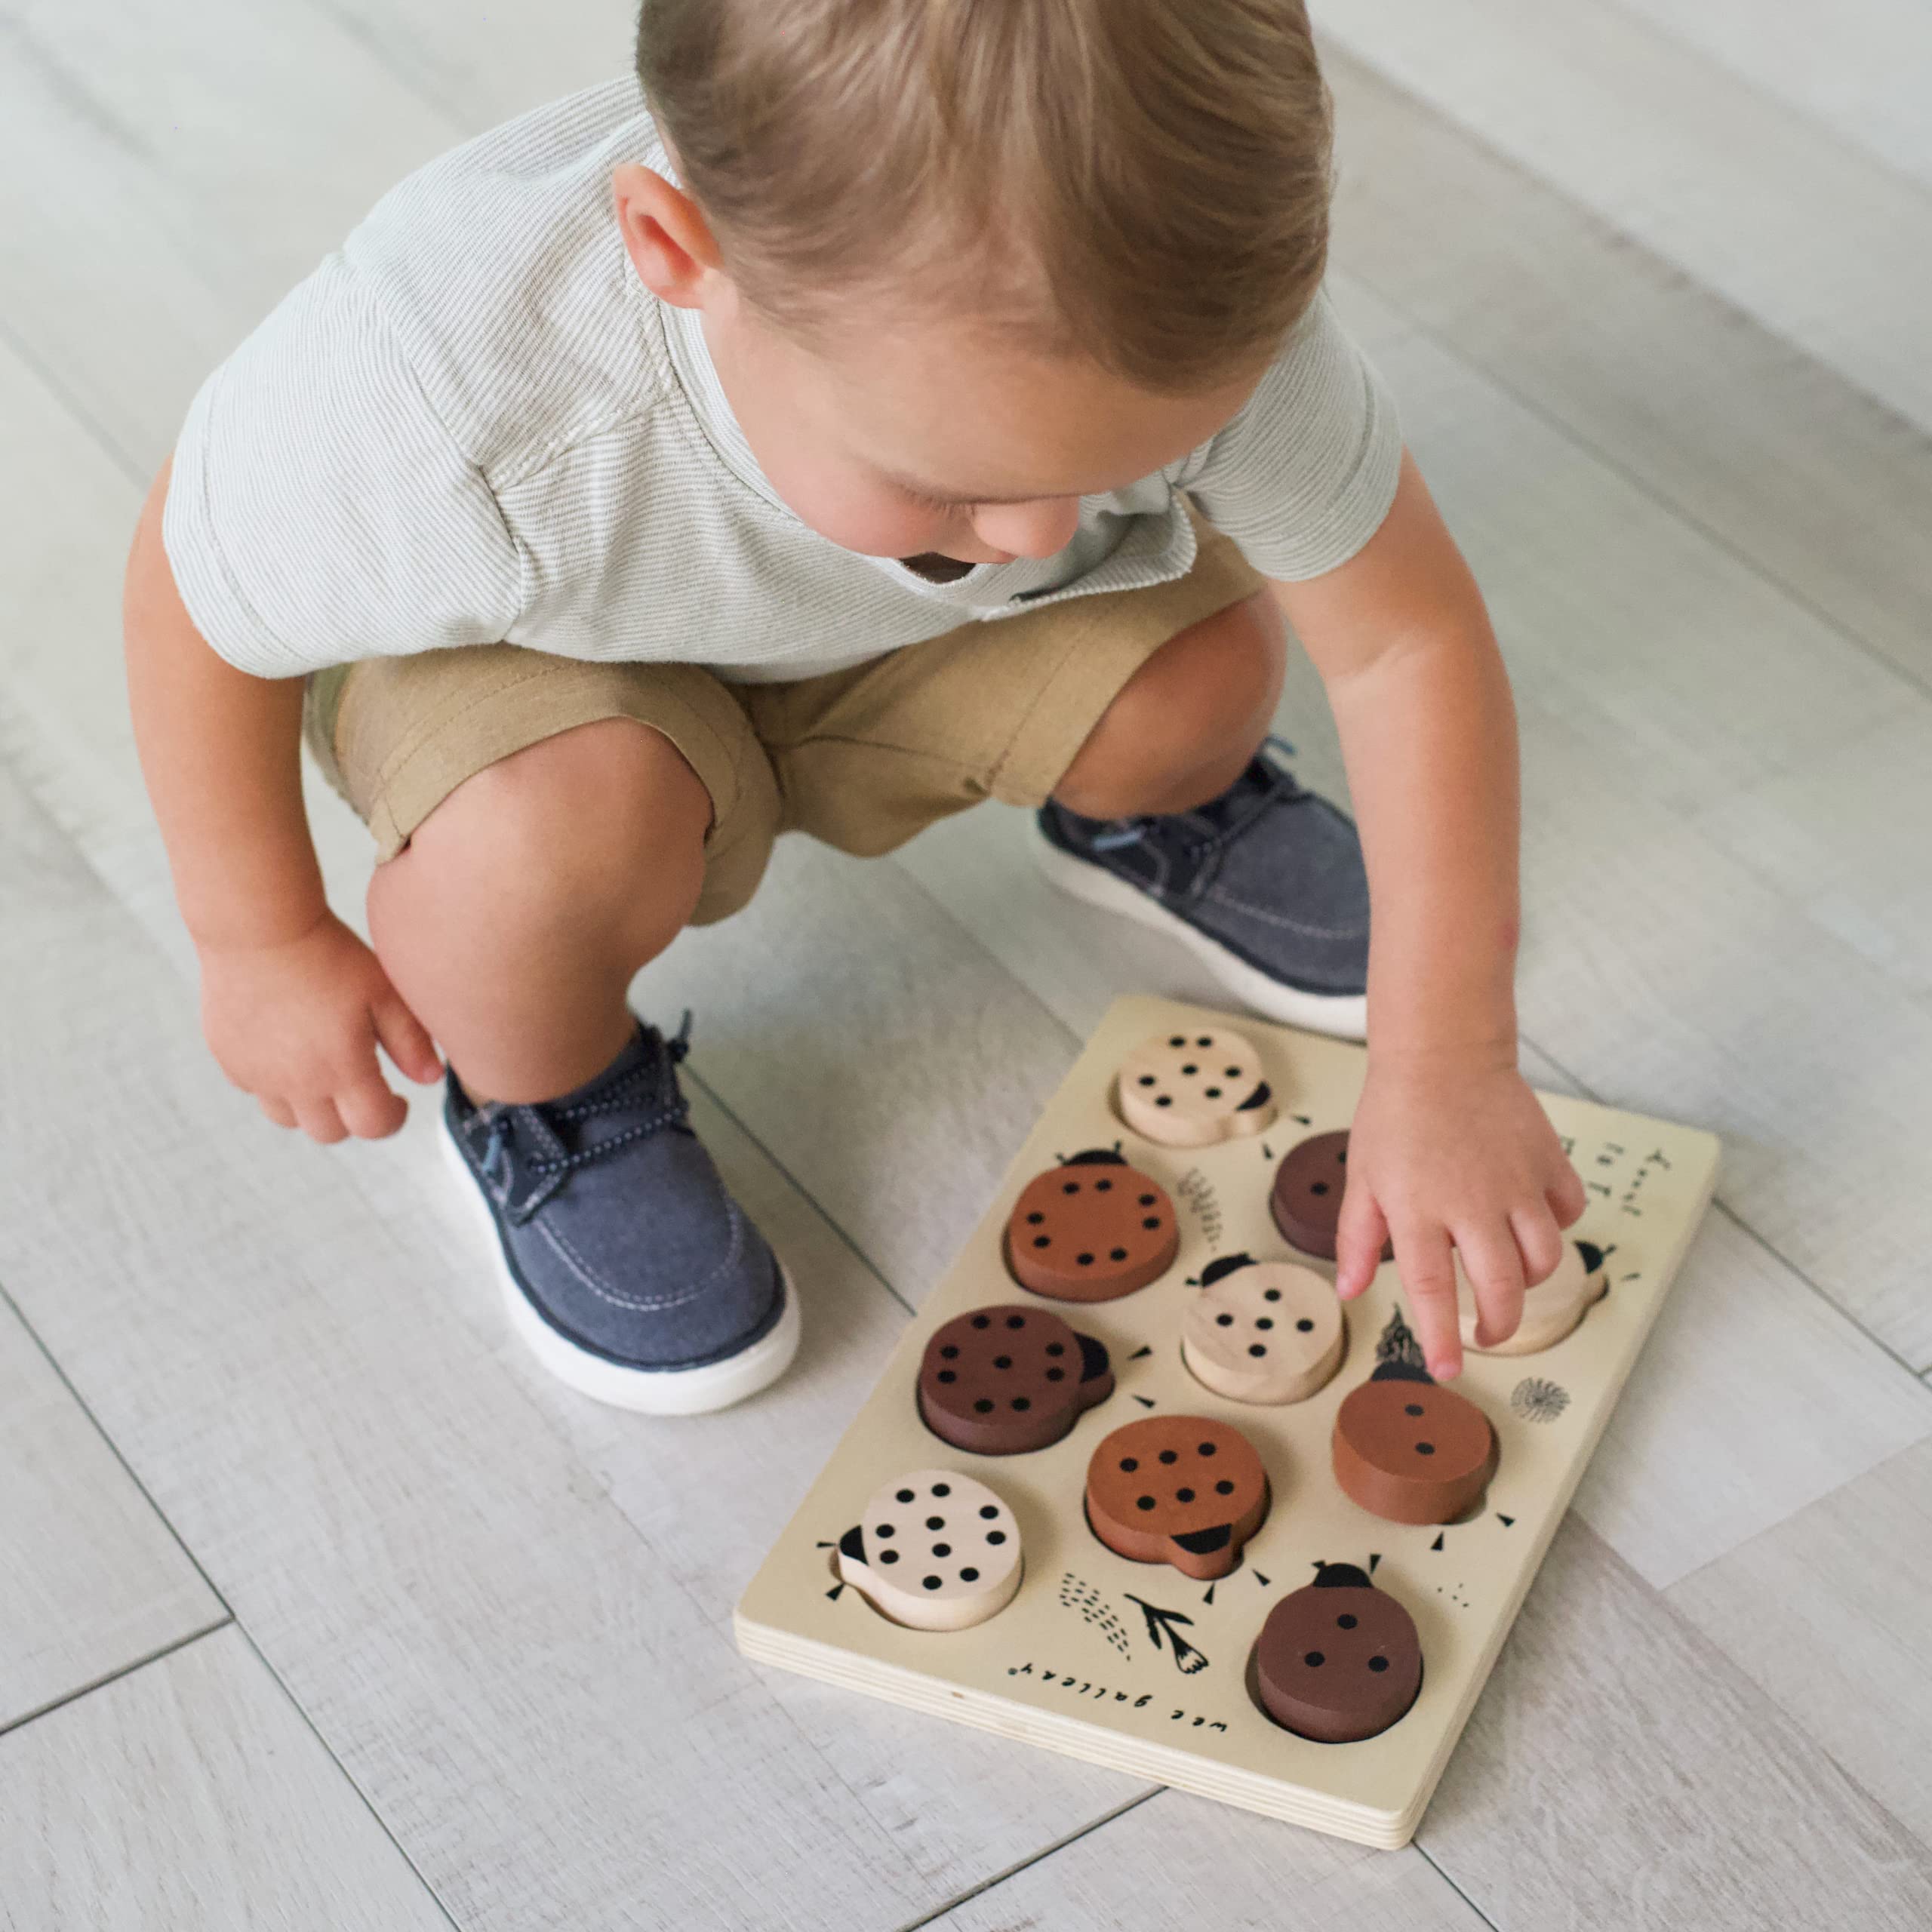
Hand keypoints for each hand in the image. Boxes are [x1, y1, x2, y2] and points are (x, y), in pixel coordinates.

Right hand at [198, 912, 442, 1141]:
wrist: (257, 927)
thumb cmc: (329, 955)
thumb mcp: (383, 992)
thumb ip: (411, 1040)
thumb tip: (431, 1079)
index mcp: (341, 1069)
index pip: (372, 1126)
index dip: (392, 1118)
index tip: (399, 1099)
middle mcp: (296, 1083)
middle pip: (330, 1133)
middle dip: (353, 1118)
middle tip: (365, 1087)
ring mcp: (257, 1075)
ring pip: (289, 1120)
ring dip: (313, 1108)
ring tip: (326, 1072)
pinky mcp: (229, 1060)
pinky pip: (257, 1091)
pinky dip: (277, 1085)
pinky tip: (289, 1050)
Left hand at [1335, 1047, 1586, 1379]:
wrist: (1442, 1053)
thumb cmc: (1395, 1115)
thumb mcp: (1363, 1177)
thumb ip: (1356, 1239)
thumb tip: (1349, 1291)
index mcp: (1418, 1208)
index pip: (1433, 1289)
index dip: (1442, 1337)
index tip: (1448, 1370)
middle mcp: (1472, 1202)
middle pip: (1503, 1286)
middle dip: (1500, 1325)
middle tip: (1487, 1333)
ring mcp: (1516, 1182)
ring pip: (1544, 1258)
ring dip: (1528, 1281)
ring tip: (1506, 1276)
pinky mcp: (1547, 1161)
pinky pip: (1567, 1212)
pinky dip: (1557, 1228)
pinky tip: (1532, 1223)